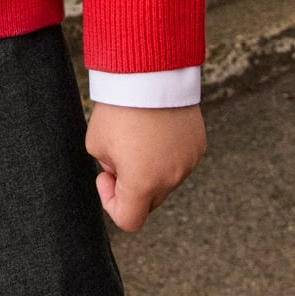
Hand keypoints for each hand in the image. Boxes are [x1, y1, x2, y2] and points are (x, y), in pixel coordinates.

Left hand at [84, 102, 205, 232]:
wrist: (150, 74)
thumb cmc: (119, 109)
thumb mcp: (97, 145)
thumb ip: (110, 168)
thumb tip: (123, 171)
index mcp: (142, 183)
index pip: (129, 220)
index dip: (111, 204)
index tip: (106, 177)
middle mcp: (170, 178)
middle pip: (148, 202)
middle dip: (131, 187)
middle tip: (119, 157)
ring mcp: (188, 162)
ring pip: (165, 181)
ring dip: (150, 171)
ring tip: (138, 138)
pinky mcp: (197, 146)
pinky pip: (179, 162)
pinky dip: (166, 155)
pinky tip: (155, 131)